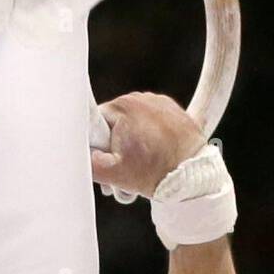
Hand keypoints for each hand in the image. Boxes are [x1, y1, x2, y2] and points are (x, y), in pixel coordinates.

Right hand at [91, 93, 205, 199]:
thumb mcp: (112, 173)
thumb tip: (80, 152)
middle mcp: (140, 98)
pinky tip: (154, 153)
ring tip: (141, 162)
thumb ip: (87, 160)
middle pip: (113, 122)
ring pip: (132, 123)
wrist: (193, 175)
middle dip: (114, 145)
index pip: (94, 121)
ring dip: (131, 141)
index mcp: (122, 106)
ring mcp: (159, 102)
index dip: (96, 144)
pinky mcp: (173, 110)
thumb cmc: (155, 173)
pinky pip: (151, 122)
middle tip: (123, 168)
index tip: (106, 159)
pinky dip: (149, 136)